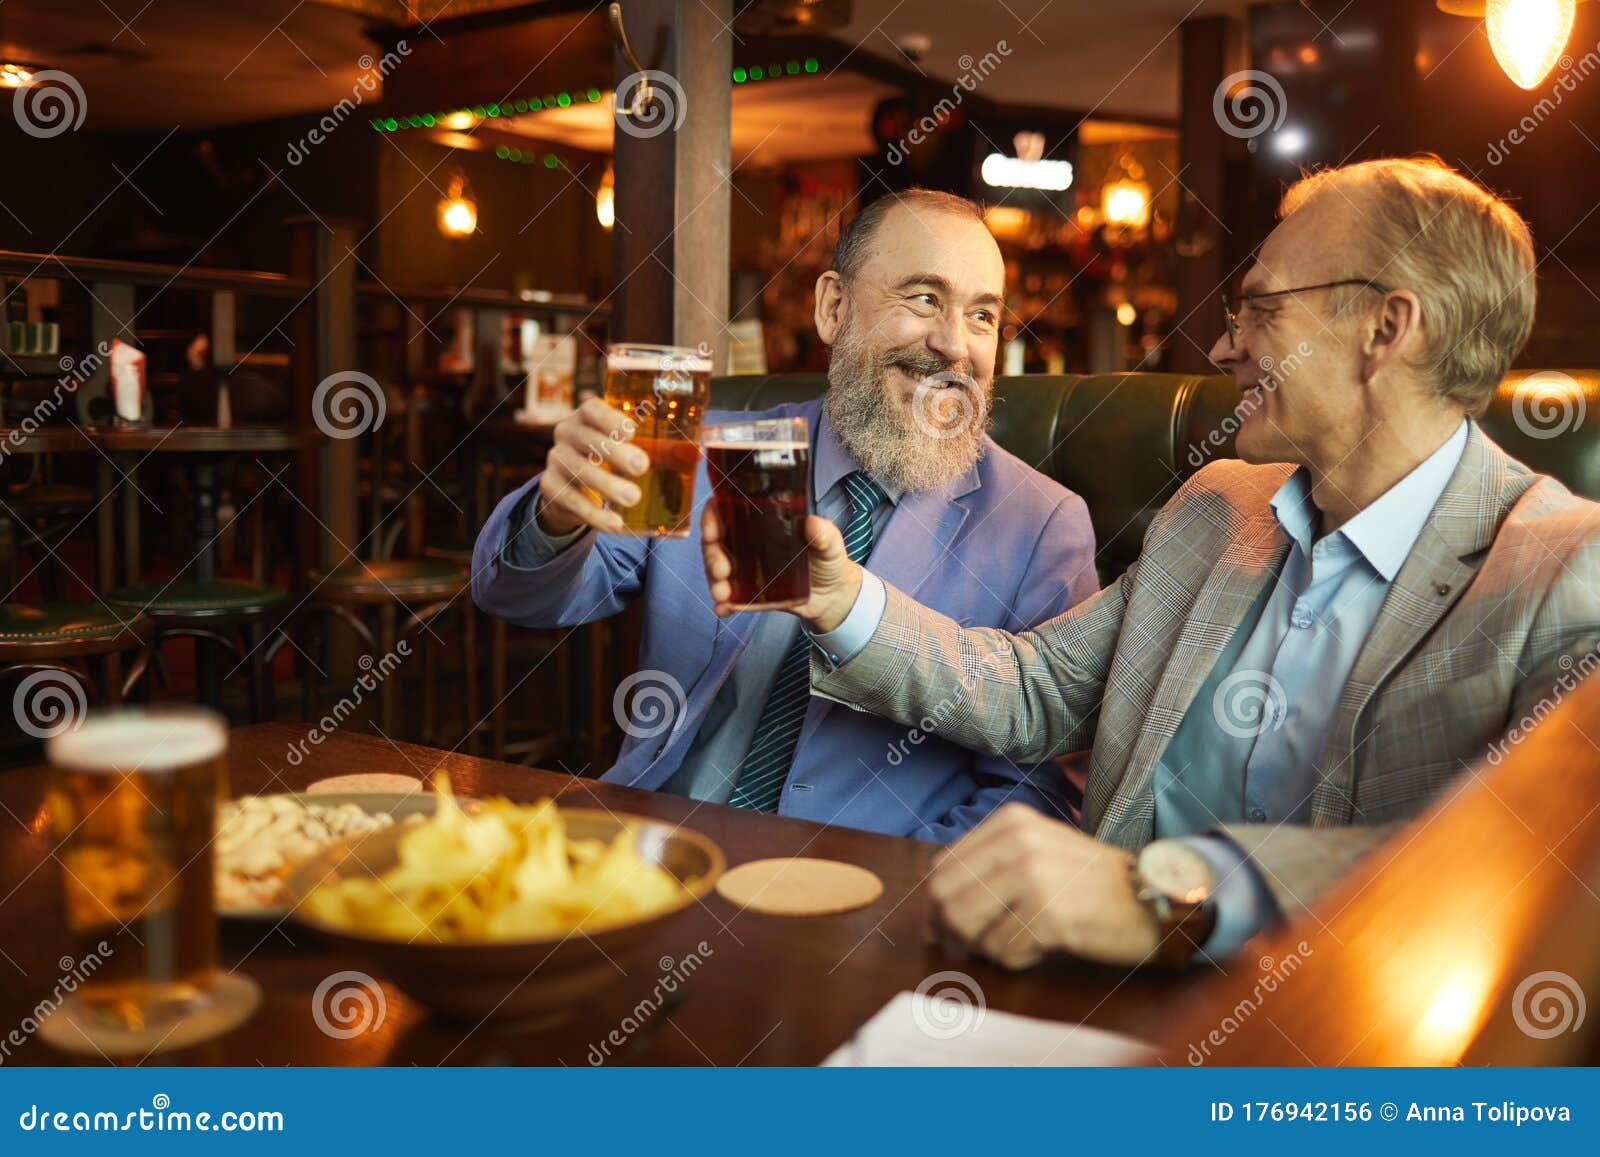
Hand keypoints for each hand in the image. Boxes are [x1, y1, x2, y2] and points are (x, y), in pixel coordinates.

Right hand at [535, 398, 648, 535]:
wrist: (570, 489)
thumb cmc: (607, 460)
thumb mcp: (623, 448)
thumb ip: (655, 447)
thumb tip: (695, 453)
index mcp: (586, 417)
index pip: (592, 409)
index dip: (609, 418)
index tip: (631, 430)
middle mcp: (567, 434)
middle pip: (586, 439)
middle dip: (614, 453)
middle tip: (642, 466)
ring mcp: (556, 460)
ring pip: (578, 471)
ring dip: (607, 485)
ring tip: (633, 497)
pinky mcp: (550, 488)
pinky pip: (571, 501)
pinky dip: (595, 515)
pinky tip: (615, 524)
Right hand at [701, 508, 861, 630]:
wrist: (833, 595)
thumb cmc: (828, 561)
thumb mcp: (830, 544)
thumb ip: (825, 534)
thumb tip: (813, 523)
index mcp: (761, 523)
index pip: (728, 512)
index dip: (713, 516)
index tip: (712, 527)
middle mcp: (748, 544)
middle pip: (716, 543)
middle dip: (711, 556)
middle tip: (721, 569)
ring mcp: (746, 569)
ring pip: (718, 570)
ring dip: (714, 581)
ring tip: (722, 593)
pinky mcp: (749, 593)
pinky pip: (729, 598)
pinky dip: (723, 604)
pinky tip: (724, 609)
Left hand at [927, 804, 1159, 968]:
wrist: (1154, 898)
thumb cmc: (1093, 882)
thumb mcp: (1039, 850)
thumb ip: (989, 865)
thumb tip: (935, 904)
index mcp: (1011, 822)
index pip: (942, 866)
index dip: (938, 903)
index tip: (943, 928)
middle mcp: (1018, 842)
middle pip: (945, 897)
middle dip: (953, 930)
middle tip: (977, 944)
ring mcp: (1033, 876)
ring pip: (967, 926)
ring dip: (986, 946)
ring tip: (1018, 942)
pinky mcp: (1048, 914)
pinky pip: (1002, 950)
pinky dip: (1016, 959)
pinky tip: (1043, 948)